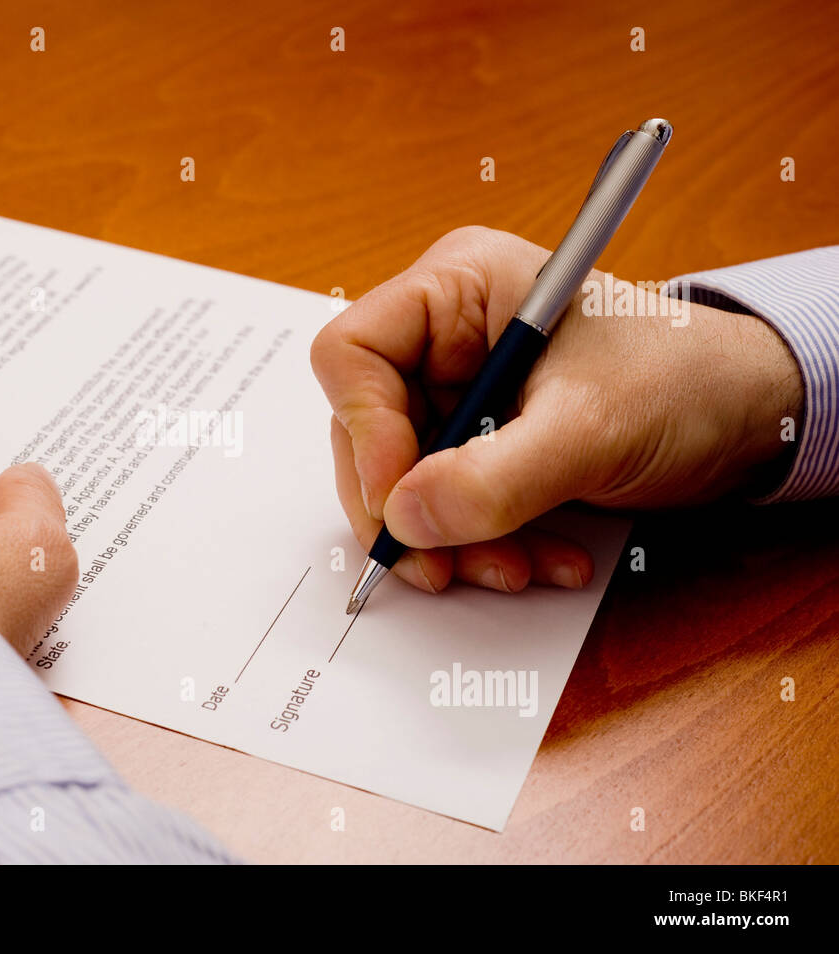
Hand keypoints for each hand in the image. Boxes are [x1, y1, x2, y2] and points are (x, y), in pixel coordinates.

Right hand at [310, 226, 802, 594]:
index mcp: (459, 289)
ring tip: (516, 568)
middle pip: (367, 429)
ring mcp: (458, 393)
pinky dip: (480, 544)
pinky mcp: (477, 443)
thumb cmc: (686, 381)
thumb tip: (405, 518)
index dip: (364, 429)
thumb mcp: (592, 428)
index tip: (398, 499)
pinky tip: (537, 559)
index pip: (354, 353)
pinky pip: (443, 504)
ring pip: (401, 481)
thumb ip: (496, 476)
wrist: (748, 418)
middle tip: (441, 565)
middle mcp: (444, 337)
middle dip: (410, 507)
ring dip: (451, 539)